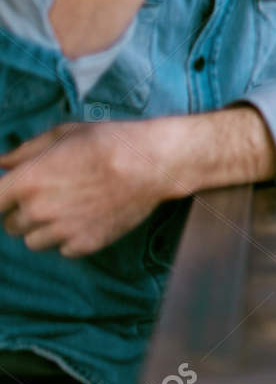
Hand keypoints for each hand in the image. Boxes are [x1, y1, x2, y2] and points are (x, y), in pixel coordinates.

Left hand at [0, 122, 180, 256]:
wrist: (153, 162)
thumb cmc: (109, 141)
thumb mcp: (63, 134)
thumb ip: (24, 151)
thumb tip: (2, 163)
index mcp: (26, 181)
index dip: (1, 199)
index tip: (11, 196)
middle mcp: (38, 210)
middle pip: (10, 225)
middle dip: (24, 213)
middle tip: (49, 198)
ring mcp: (61, 230)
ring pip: (33, 242)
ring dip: (44, 229)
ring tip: (69, 211)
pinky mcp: (85, 244)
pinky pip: (63, 249)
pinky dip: (70, 239)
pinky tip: (88, 219)